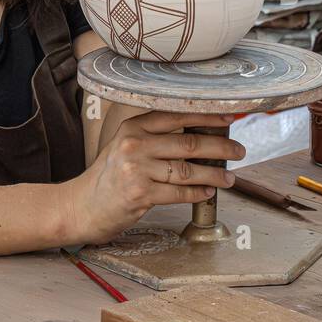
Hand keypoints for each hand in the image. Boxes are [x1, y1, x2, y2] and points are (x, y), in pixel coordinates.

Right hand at [64, 112, 243, 244]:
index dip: (208, 117)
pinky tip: (208, 192)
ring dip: (214, 174)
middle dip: (220, 147)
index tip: (230, 118)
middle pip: (189, 143)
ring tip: (229, 177)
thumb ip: (156, 137)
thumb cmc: (109, 176)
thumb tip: (200, 136)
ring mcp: (137, 170)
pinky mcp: (140, 194)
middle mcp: (135, 144)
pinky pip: (179, 193)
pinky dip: (197, 193)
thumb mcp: (126, 146)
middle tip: (240, 150)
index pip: (178, 116)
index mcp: (134, 126)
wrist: (82, 205)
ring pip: (187, 170)